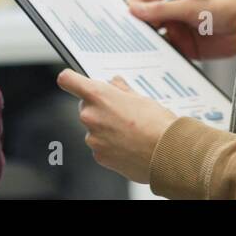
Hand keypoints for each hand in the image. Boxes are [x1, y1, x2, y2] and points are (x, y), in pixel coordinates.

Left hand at [56, 70, 178, 183]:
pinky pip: (100, 145)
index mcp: (99, 96)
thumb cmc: (157, 124)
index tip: (73, 81)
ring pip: (94, 128)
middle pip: (85, 106)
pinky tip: (128, 145)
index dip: (71, 79)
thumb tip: (115, 83)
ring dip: (106, 128)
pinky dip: (111, 145)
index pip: (68, 80)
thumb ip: (121, 90)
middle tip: (121, 112)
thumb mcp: (141, 98)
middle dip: (99, 108)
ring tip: (130, 132)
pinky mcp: (98, 156)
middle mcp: (90, 116)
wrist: (167, 153)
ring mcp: (93, 138)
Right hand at [127, 0, 235, 59]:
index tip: (119, 24)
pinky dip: (158, 60)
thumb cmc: (223, 7)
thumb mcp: (191, 7)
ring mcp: (176, 32)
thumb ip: (162, 9)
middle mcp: (169, 14)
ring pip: (152, 41)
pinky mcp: (184, 49)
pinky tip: (151, 67)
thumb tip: (132, 9)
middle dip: (132, 32)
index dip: (128, 11)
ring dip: (144, 48)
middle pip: (142, 23)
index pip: (139, 1)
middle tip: (120, 45)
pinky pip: (166, 55)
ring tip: (132, 59)